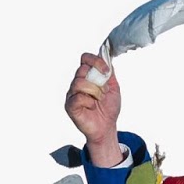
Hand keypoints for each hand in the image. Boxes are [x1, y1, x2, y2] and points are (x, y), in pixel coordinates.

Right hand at [65, 52, 123, 166]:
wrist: (106, 127)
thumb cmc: (108, 108)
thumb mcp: (114, 87)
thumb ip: (110, 73)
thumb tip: (107, 57)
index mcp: (87, 76)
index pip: (85, 58)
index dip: (96, 61)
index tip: (106, 71)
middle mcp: (77, 82)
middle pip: (82, 69)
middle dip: (98, 81)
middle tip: (104, 92)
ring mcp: (72, 93)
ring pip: (79, 82)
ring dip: (94, 91)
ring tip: (99, 100)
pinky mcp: (70, 105)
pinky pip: (77, 97)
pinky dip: (89, 102)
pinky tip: (92, 107)